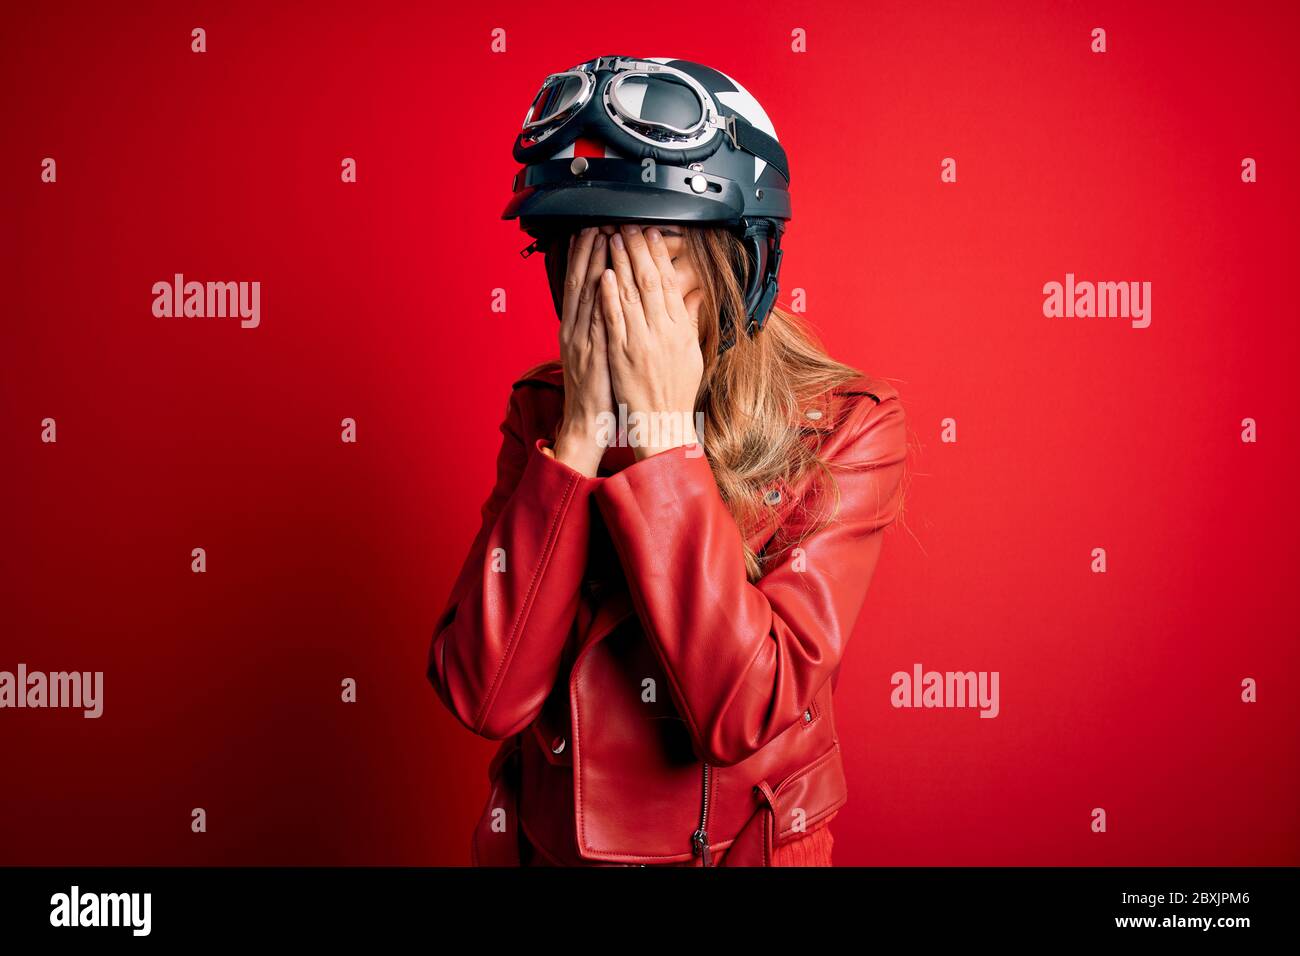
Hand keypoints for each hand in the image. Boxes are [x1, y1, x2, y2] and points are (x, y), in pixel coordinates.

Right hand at [553, 227, 614, 476]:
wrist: (586, 422)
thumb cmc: (596, 389)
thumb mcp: (597, 352)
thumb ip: (603, 326)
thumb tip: (612, 304)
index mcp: (576, 328)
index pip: (579, 284)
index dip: (585, 256)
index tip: (594, 230)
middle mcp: (574, 330)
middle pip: (579, 282)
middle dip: (587, 251)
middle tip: (596, 222)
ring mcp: (581, 341)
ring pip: (585, 295)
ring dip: (592, 264)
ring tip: (600, 237)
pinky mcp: (591, 354)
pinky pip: (596, 319)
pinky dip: (598, 297)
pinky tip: (602, 279)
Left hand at [600, 223, 705, 459]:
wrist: (662, 423)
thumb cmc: (676, 391)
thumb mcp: (691, 353)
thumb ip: (691, 320)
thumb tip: (696, 293)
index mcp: (680, 329)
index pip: (669, 283)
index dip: (659, 256)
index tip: (652, 234)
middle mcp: (662, 331)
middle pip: (650, 282)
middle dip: (638, 250)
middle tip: (629, 225)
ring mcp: (640, 342)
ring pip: (630, 295)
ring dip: (620, 264)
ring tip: (613, 239)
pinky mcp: (621, 354)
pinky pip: (614, 320)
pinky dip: (609, 296)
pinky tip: (604, 275)